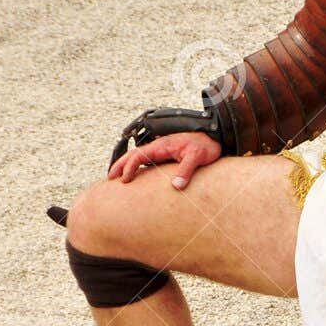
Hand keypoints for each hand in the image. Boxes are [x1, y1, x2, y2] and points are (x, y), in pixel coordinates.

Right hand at [108, 131, 222, 189]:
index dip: (129, 167)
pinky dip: (137, 166)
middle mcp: (159, 147)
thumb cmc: (206, 146)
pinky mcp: (167, 156)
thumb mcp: (197, 157)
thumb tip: (176, 187)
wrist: (216, 138)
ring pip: (139, 157)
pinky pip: (148, 161)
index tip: (124, 180)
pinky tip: (136, 176)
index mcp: (162, 145)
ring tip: (117, 178)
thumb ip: (186, 170)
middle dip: (120, 165)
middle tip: (109, 178)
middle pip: (133, 155)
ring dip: (126, 165)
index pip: (138, 155)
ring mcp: (162, 151)